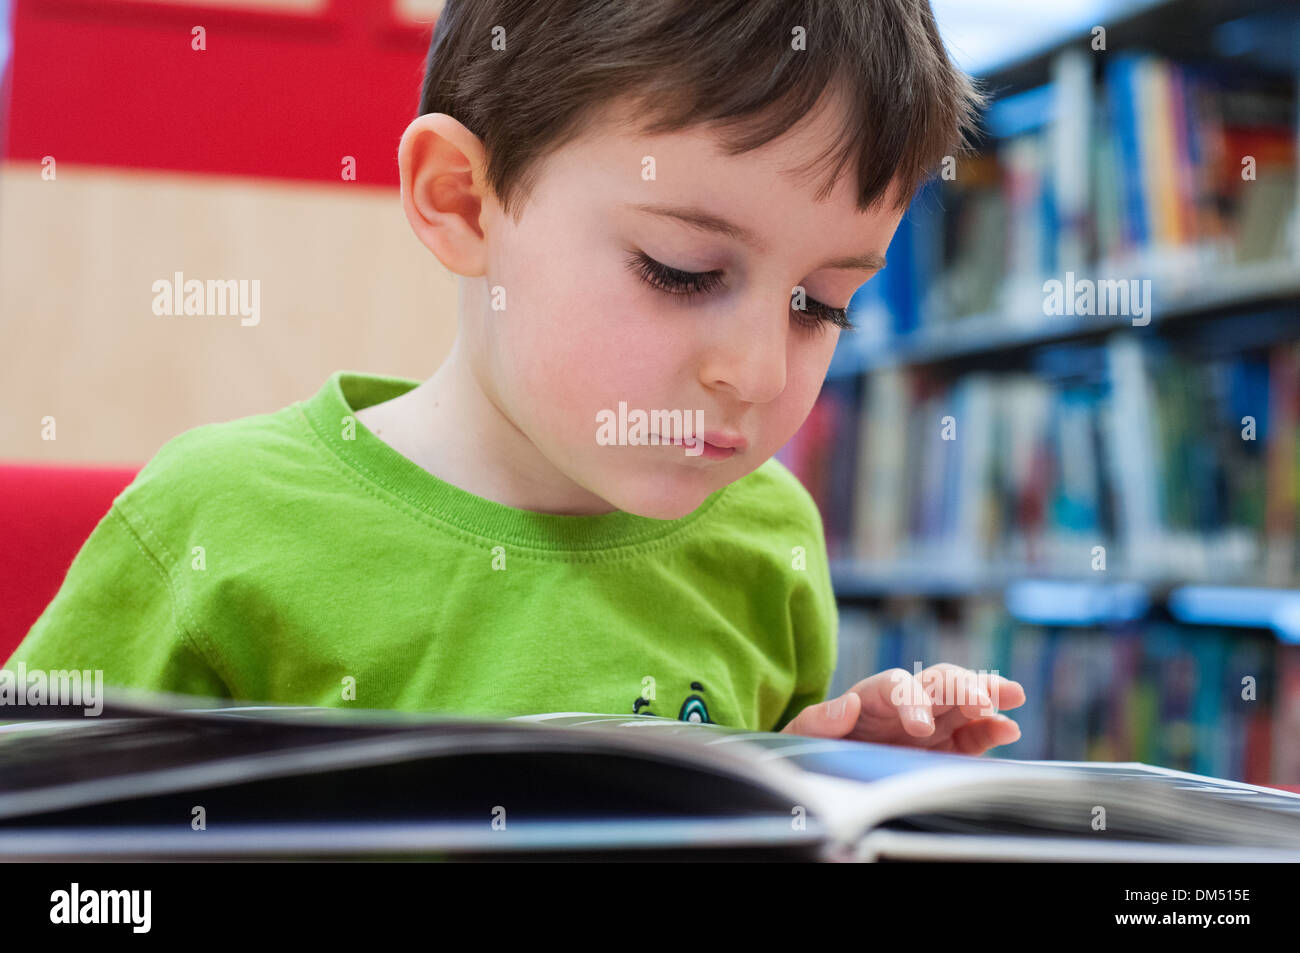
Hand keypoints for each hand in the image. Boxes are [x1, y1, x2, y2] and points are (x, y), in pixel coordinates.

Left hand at [780, 664, 1024, 753]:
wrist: (824, 773)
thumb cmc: (811, 751)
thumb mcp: (800, 737)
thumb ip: (818, 721)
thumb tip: (847, 704)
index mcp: (869, 698)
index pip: (894, 686)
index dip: (910, 699)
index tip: (919, 728)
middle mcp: (904, 704)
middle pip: (937, 682)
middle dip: (962, 687)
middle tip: (982, 702)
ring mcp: (929, 724)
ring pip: (962, 700)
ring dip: (988, 695)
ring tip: (1014, 697)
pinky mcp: (946, 747)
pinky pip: (973, 734)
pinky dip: (992, 729)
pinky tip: (1010, 729)